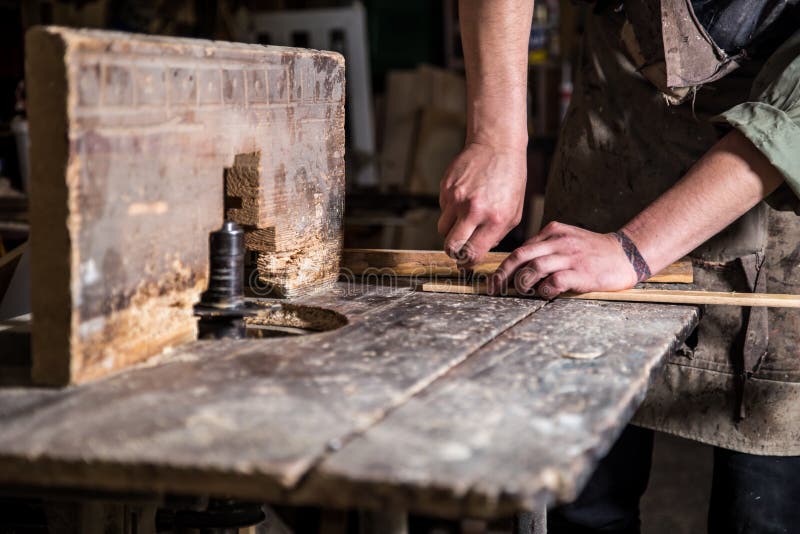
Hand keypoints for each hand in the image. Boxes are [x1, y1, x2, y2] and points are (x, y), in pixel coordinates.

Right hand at [438, 142, 526, 267]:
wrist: (497, 146)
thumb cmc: (510, 180)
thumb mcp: (514, 212)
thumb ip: (497, 235)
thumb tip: (477, 252)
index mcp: (495, 219)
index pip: (473, 253)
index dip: (467, 263)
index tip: (466, 263)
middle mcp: (474, 210)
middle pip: (451, 246)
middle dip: (453, 253)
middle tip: (457, 250)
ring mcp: (457, 198)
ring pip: (442, 229)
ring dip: (450, 230)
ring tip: (463, 219)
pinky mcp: (446, 188)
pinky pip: (442, 210)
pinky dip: (450, 210)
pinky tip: (464, 197)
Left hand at [488, 222, 638, 297]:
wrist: (626, 254)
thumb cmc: (593, 252)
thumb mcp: (567, 239)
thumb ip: (545, 247)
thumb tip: (518, 267)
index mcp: (553, 231)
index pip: (521, 248)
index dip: (504, 266)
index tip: (494, 281)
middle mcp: (559, 242)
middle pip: (520, 256)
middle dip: (503, 274)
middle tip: (494, 288)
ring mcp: (570, 256)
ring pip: (533, 268)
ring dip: (522, 283)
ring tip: (522, 291)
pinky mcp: (581, 272)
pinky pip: (554, 282)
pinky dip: (544, 290)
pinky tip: (545, 293)